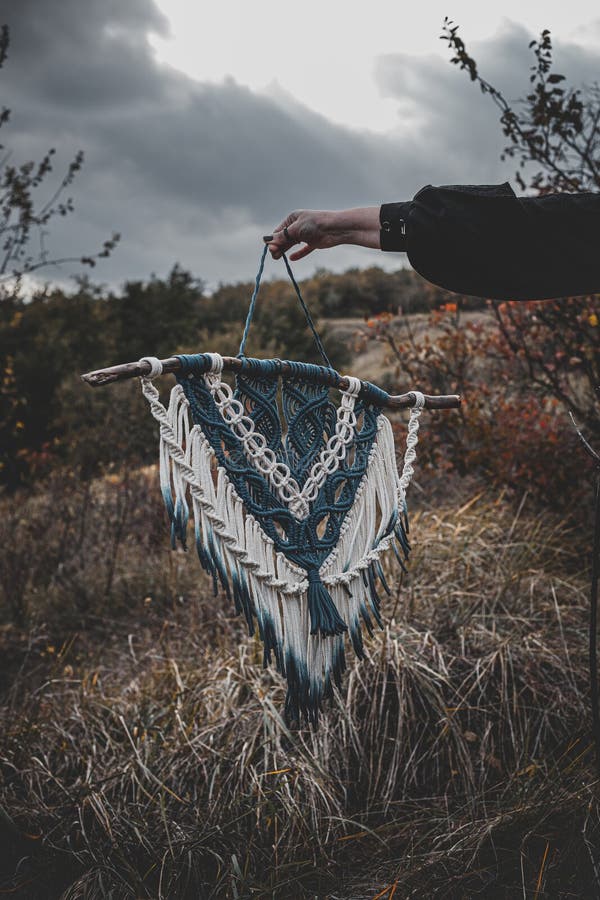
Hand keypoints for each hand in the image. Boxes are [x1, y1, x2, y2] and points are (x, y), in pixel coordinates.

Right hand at [264, 207, 380, 260]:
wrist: (335, 228)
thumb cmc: (314, 224)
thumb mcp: (295, 230)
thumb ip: (281, 237)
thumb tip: (266, 240)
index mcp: (292, 218)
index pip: (279, 231)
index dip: (274, 240)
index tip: (271, 249)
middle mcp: (298, 225)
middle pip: (285, 238)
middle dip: (278, 247)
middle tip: (274, 256)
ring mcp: (306, 234)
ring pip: (293, 244)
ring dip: (285, 250)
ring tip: (278, 258)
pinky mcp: (314, 242)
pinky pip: (304, 249)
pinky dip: (298, 254)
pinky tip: (292, 258)